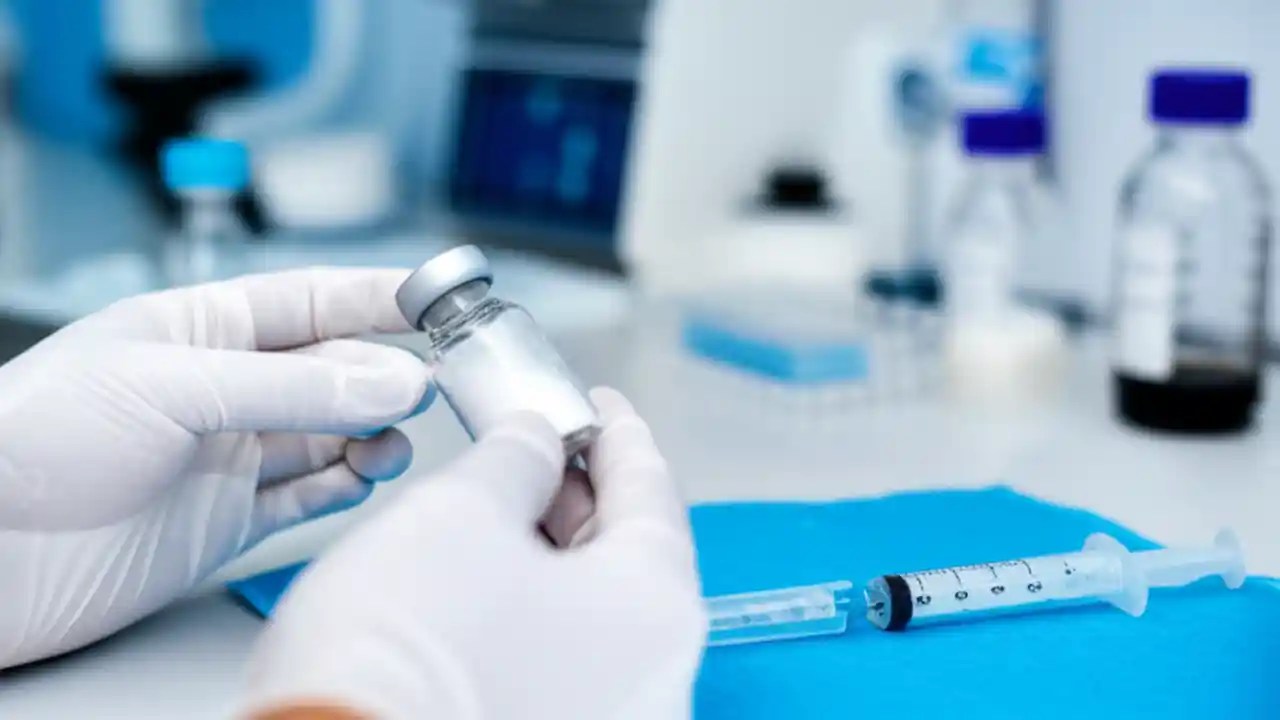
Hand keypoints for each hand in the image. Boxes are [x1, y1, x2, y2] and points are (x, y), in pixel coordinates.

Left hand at [0, 269, 431, 668]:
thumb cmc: (37, 437)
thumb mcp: (171, 385)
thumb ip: (290, 387)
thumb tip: (391, 380)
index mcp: (200, 327)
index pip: (310, 301)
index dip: (377, 296)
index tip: (441, 296)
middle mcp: (222, 389)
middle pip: (332, 370)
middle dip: (385, 372)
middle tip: (427, 384)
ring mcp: (227, 456)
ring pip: (330, 435)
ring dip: (374, 435)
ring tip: (394, 442)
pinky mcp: (227, 521)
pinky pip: (308, 497)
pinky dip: (345, 486)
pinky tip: (364, 477)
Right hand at [242, 389, 706, 719]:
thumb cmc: (402, 654)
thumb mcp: (459, 514)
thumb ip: (515, 461)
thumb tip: (533, 442)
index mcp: (654, 609)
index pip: (653, 493)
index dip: (617, 434)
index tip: (600, 406)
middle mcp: (651, 677)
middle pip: (626, 557)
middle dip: (577, 491)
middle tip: (540, 444)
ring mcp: (607, 716)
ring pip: (591, 612)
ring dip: (549, 550)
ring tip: (500, 504)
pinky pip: (561, 657)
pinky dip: (533, 609)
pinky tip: (484, 581)